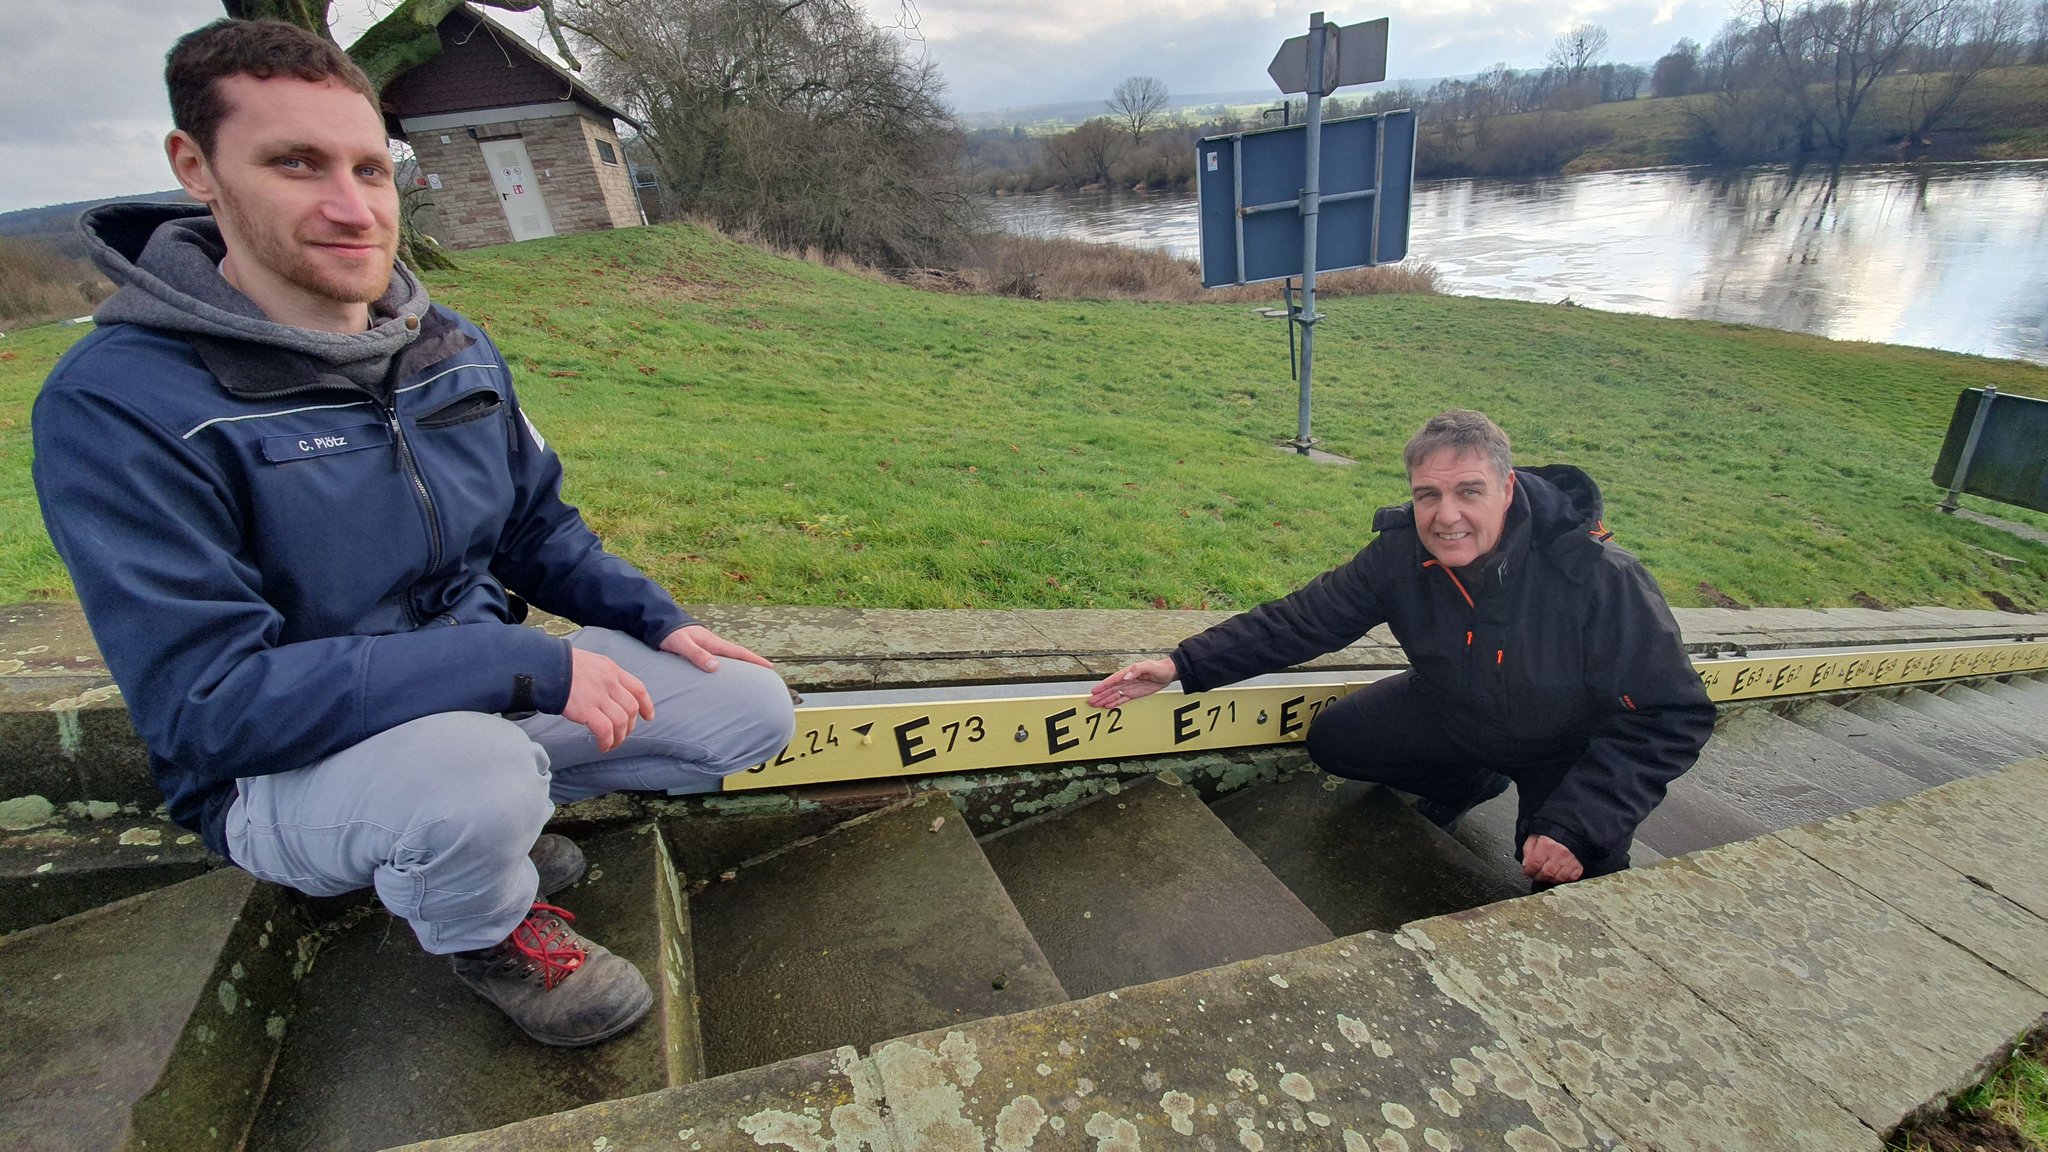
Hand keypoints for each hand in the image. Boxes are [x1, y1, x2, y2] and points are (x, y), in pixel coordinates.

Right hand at [565, 648, 654, 752]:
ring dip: (620, 737)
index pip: (638, 689)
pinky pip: (605, 730)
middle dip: (630, 725)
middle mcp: (610, 683)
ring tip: (612, 744)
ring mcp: (599, 697)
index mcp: (612, 670)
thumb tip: (612, 693)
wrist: (548, 666)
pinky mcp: (587, 710)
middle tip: (623, 734)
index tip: (648, 717)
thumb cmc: (566, 666)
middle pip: (631, 708)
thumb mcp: (593, 663)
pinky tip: (602, 746)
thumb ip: (605, 676)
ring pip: (621, 722)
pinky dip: (607, 741)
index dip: (646, 705)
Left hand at [660, 624, 775, 672]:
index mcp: (713, 643)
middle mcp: (713, 645)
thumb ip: (697, 654)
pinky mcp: (700, 650)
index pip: (739, 652)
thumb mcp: (682, 644)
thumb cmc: (670, 634)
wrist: (659, 623)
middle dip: (752, 664)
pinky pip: (718, 660)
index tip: (769, 667)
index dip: (754, 660)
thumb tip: (716, 667)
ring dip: (740, 666)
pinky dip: (727, 666)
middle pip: (738, 656)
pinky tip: (725, 673)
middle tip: (766, 674)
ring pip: (728, 658)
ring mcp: (708, 647)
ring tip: (749, 678)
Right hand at [1086, 658, 1177, 709]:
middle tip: (1090, 700)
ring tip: (1095, 704)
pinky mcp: (1134, 694)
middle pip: (1110, 689)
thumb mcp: (1149, 666)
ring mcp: (1129, 687)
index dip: (1103, 685)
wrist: (1168, 673)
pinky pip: (1122, 699)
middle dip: (1100, 695)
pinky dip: (1114, 703)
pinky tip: (1107, 706)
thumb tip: (1126, 676)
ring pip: (1114, 695)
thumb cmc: (1159, 667)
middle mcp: (1126, 680)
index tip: (1095, 690)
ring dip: (1104, 700)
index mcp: (1128, 672)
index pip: (1113, 680)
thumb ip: (1137, 670)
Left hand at [1521, 835, 1583, 883]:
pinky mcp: (1579, 866)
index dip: (1529, 871)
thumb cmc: (1553, 834)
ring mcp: (1571, 861)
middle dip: (1539, 876)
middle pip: (1546, 873)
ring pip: (1557, 878)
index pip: (1533, 865)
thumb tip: (1526, 865)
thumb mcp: (1536, 836)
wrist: (1573, 831)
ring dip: (1550, 878)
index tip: (1528, 871)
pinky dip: (1563, 878)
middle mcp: (1560, 853)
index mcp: (1547, 844)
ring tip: (1548, 872)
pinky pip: (1569, 879)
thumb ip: (1528, 850)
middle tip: (1537, 873)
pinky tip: (1559, 873)